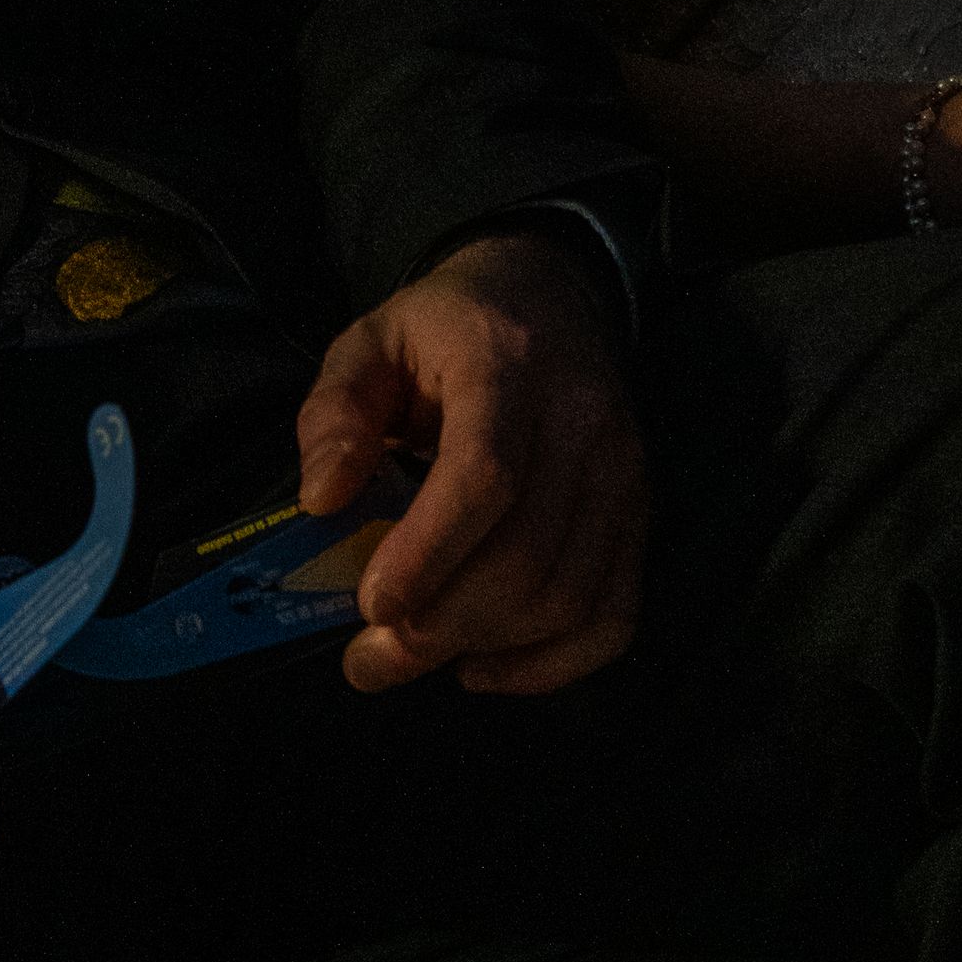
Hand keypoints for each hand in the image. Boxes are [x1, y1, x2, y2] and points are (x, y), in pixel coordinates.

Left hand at [294, 232, 646, 700]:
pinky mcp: (639, 516)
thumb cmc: (444, 329)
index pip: (486, 473)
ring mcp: (623, 473)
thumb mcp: (369, 341)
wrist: (549, 294)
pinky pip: (613, 617)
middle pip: (527, 555)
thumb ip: (335, 413)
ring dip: (485, 647)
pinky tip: (483, 667)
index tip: (371, 604)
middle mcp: (581, 420)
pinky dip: (550, 665)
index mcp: (505, 364)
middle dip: (442, 623)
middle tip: (368, 657)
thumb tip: (322, 500)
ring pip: (569, 596)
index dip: (429, 551)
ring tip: (411, 654)